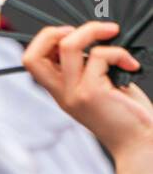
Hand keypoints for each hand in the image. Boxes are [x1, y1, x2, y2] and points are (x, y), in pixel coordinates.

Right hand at [22, 21, 152, 165]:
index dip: (45, 40)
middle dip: (53, 32)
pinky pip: (100, 55)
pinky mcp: (92, 92)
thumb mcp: (99, 90)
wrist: (142, 144)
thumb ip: (87, 70)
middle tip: (81, 30)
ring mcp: (74, 93)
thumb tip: (90, 40)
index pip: (31, 61)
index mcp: (61, 91)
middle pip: (33, 55)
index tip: (70, 33)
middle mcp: (62, 93)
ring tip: (112, 33)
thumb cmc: (129, 116)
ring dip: (92, 31)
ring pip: (68, 46)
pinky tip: (131, 65)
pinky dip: (120, 53)